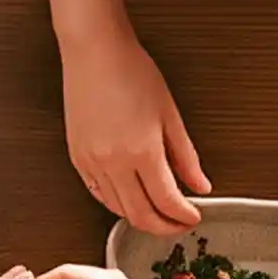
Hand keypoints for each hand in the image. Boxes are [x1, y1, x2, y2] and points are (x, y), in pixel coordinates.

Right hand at [61, 34, 211, 234]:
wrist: (95, 51)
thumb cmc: (131, 72)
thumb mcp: (169, 114)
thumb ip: (186, 156)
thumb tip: (200, 184)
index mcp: (142, 151)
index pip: (167, 201)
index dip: (183, 216)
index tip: (193, 216)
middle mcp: (113, 162)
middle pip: (141, 215)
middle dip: (164, 227)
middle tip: (178, 224)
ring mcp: (92, 163)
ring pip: (118, 209)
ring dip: (140, 218)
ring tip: (157, 213)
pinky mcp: (77, 159)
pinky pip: (98, 194)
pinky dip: (117, 204)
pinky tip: (130, 200)